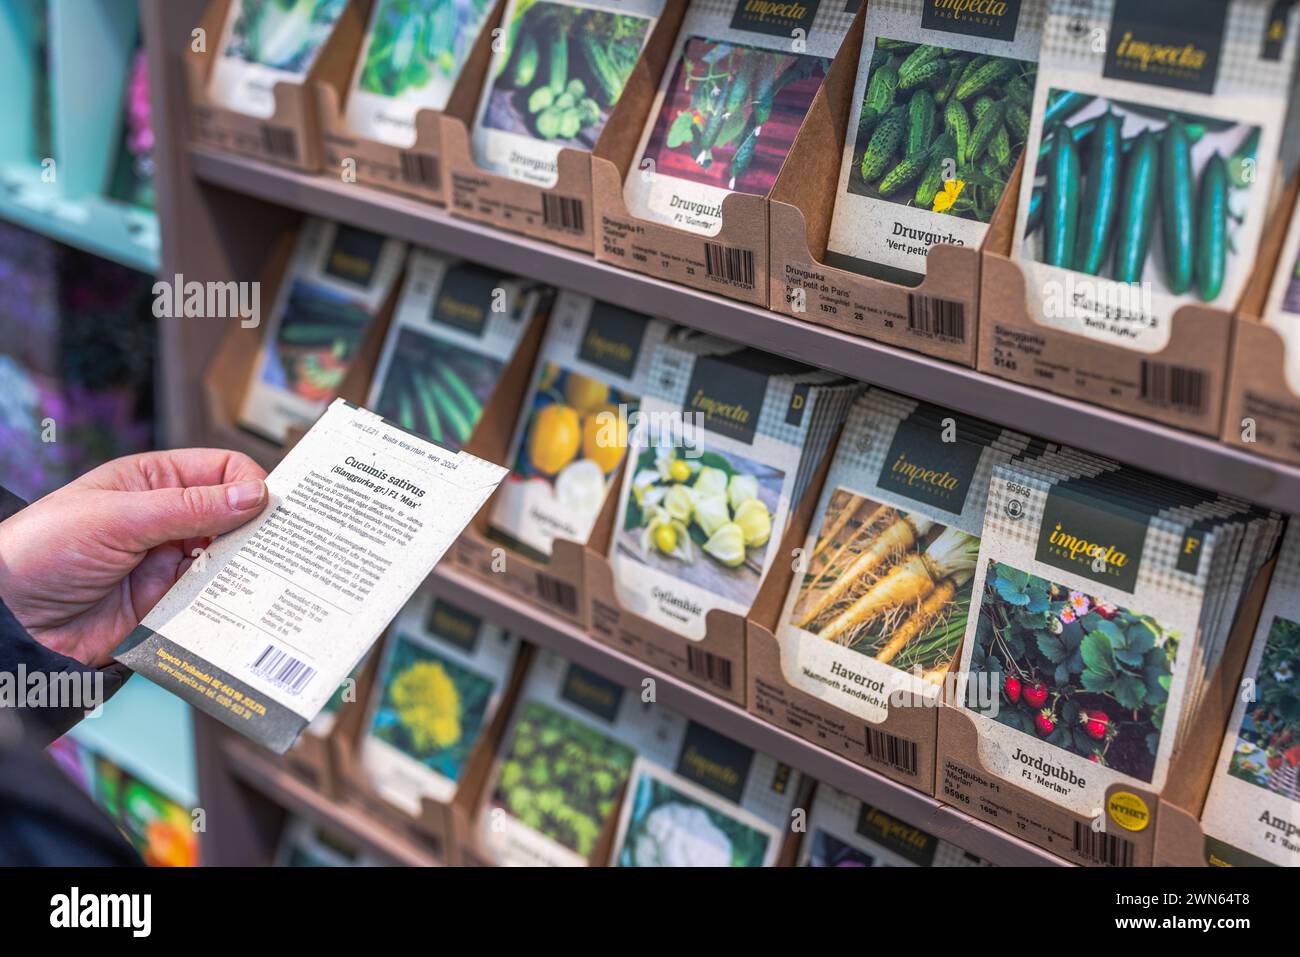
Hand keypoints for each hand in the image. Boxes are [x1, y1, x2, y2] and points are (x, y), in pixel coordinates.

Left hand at [0, 449, 267, 666]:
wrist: (8, 620)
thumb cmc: (43, 550)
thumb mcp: (117, 518)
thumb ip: (188, 508)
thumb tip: (254, 496)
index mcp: (155, 482)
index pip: (224, 471)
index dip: (251, 486)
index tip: (268, 509)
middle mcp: (169, 521)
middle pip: (235, 518)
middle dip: (258, 530)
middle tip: (283, 548)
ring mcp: (169, 564)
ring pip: (229, 562)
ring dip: (246, 570)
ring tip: (266, 580)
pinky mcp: (168, 605)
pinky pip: (211, 602)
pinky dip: (229, 605)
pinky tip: (239, 608)